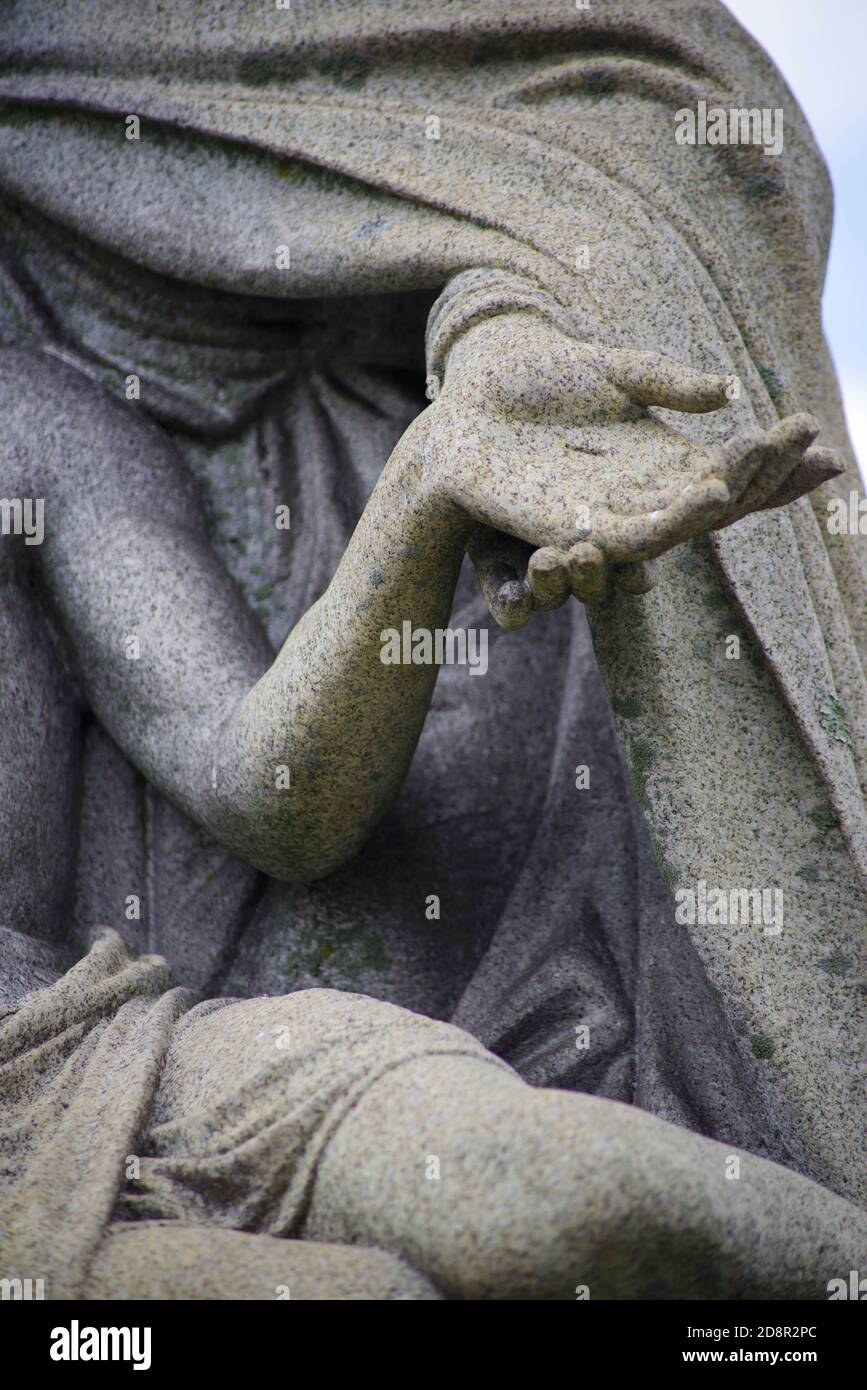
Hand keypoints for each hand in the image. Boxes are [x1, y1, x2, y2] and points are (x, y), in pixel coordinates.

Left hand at [423, 314, 841, 627]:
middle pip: (724, 500)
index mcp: (663, 462)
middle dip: (767, 475)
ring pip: (684, 524)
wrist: (472, 399)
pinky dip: (672, 520)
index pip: (735, 471)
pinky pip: (632, 536)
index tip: (822, 440)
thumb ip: (668, 381)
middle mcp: (648, 496)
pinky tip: (705, 499)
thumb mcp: (615, 369)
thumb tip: (728, 391)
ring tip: (760, 478)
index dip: (779, 462)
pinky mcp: (575, 529)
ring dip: (724, 503)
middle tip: (814, 449)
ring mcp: (615, 515)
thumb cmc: (540, 380)